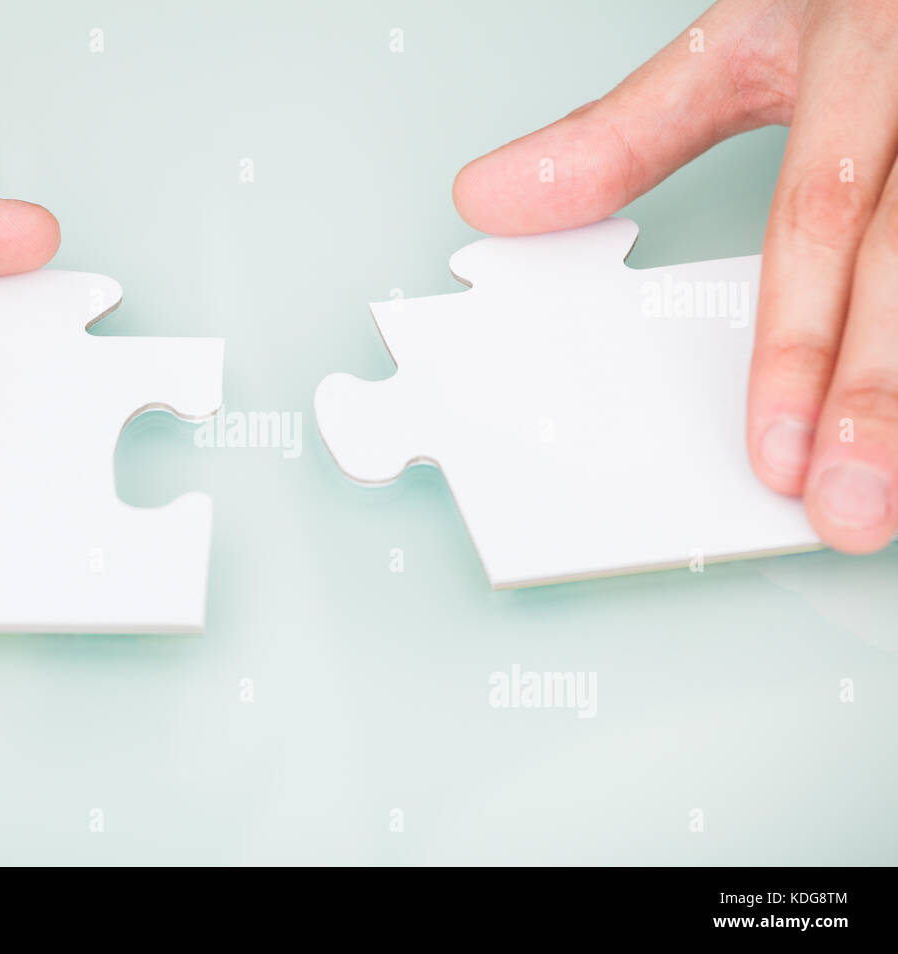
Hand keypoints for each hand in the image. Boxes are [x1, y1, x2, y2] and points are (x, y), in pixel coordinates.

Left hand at [453, 0, 897, 554]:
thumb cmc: (850, 6)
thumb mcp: (737, 46)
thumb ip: (623, 133)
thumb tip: (488, 199)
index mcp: (854, 60)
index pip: (818, 217)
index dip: (795, 342)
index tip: (773, 455)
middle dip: (876, 398)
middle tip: (843, 510)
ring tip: (890, 502)